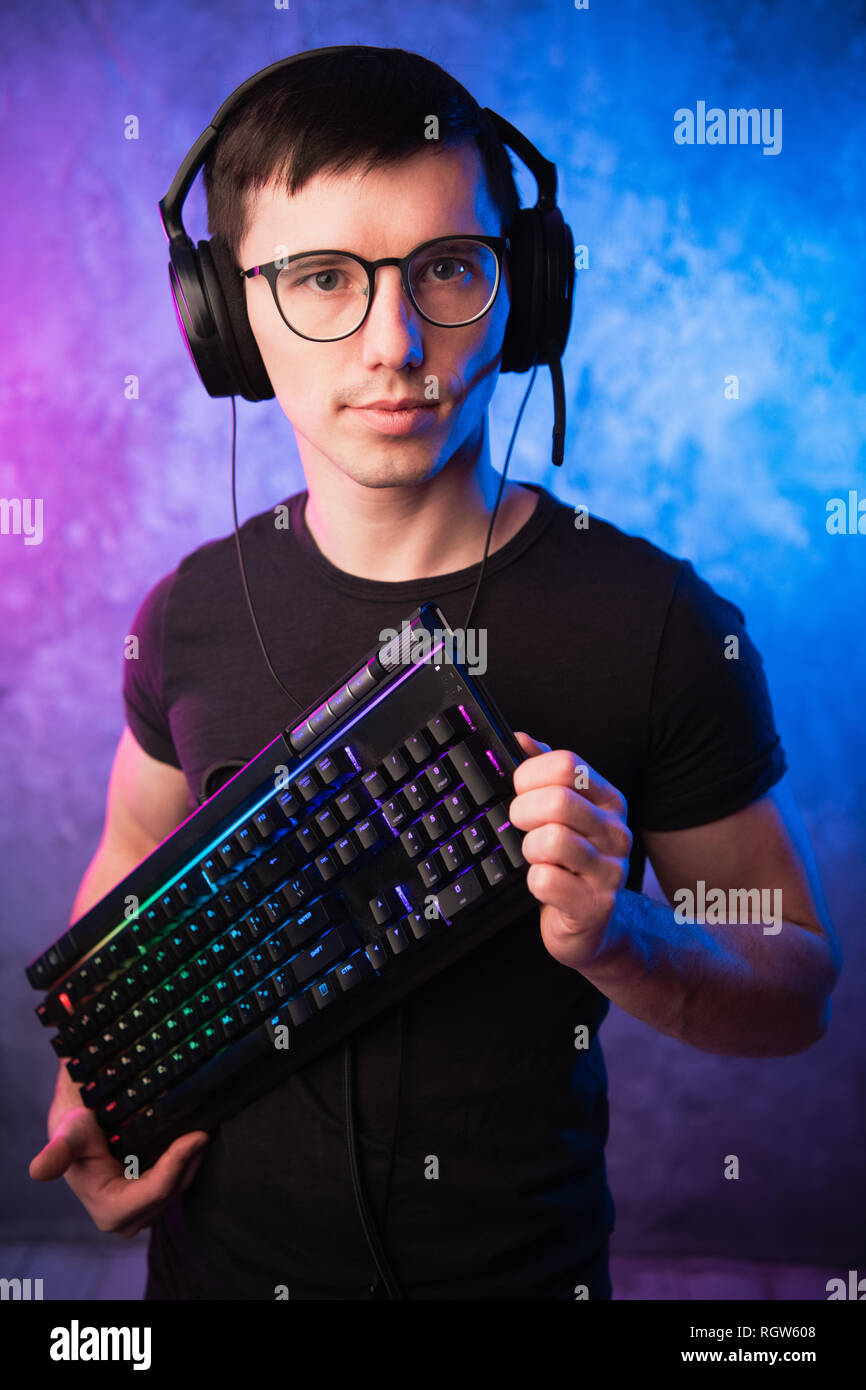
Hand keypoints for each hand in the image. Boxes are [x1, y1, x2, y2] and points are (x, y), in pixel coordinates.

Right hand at [29, 1063, 209, 1237]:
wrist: (80, 1135)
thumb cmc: (75, 1132)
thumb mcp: (68, 1135)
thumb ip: (58, 1153)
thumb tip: (38, 1171)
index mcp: (109, 1212)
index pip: (156, 1191)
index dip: (178, 1163)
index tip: (197, 1135)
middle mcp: (128, 1220)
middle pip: (173, 1190)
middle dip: (190, 1161)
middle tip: (204, 1127)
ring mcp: (145, 1213)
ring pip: (181, 1188)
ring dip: (193, 1162)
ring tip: (202, 1130)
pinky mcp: (156, 1201)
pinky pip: (181, 1183)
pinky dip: (189, 1163)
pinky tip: (193, 1141)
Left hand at [509, 732, 632, 970]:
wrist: (595, 925)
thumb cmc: (571, 863)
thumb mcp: (562, 814)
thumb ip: (544, 774)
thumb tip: (520, 739)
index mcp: (607, 800)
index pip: (567, 764)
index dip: (529, 775)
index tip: (521, 792)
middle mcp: (615, 831)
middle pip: (557, 800)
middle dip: (523, 812)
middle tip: (521, 827)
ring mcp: (610, 870)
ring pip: (551, 841)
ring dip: (529, 850)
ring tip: (536, 858)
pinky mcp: (596, 906)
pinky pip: (546, 882)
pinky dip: (534, 883)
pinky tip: (543, 885)